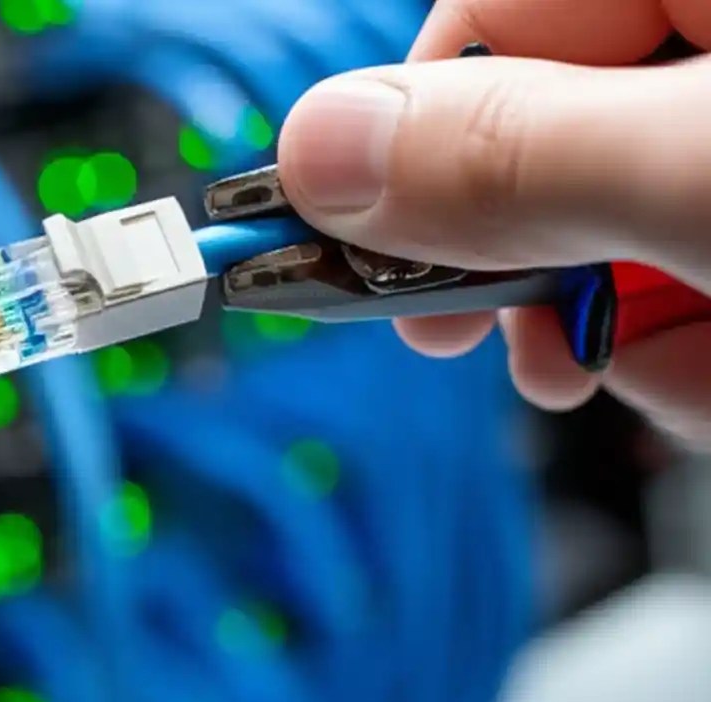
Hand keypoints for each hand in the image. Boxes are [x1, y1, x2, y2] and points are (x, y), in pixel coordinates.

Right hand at [275, 0, 710, 446]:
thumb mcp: (698, 169)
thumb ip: (505, 153)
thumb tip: (319, 149)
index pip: (484, 19)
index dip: (404, 132)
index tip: (340, 244)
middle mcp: (707, 54)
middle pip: (538, 141)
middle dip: (504, 258)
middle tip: (455, 326)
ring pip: (609, 230)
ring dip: (596, 329)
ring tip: (634, 370)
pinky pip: (686, 289)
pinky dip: (678, 354)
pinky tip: (702, 377)